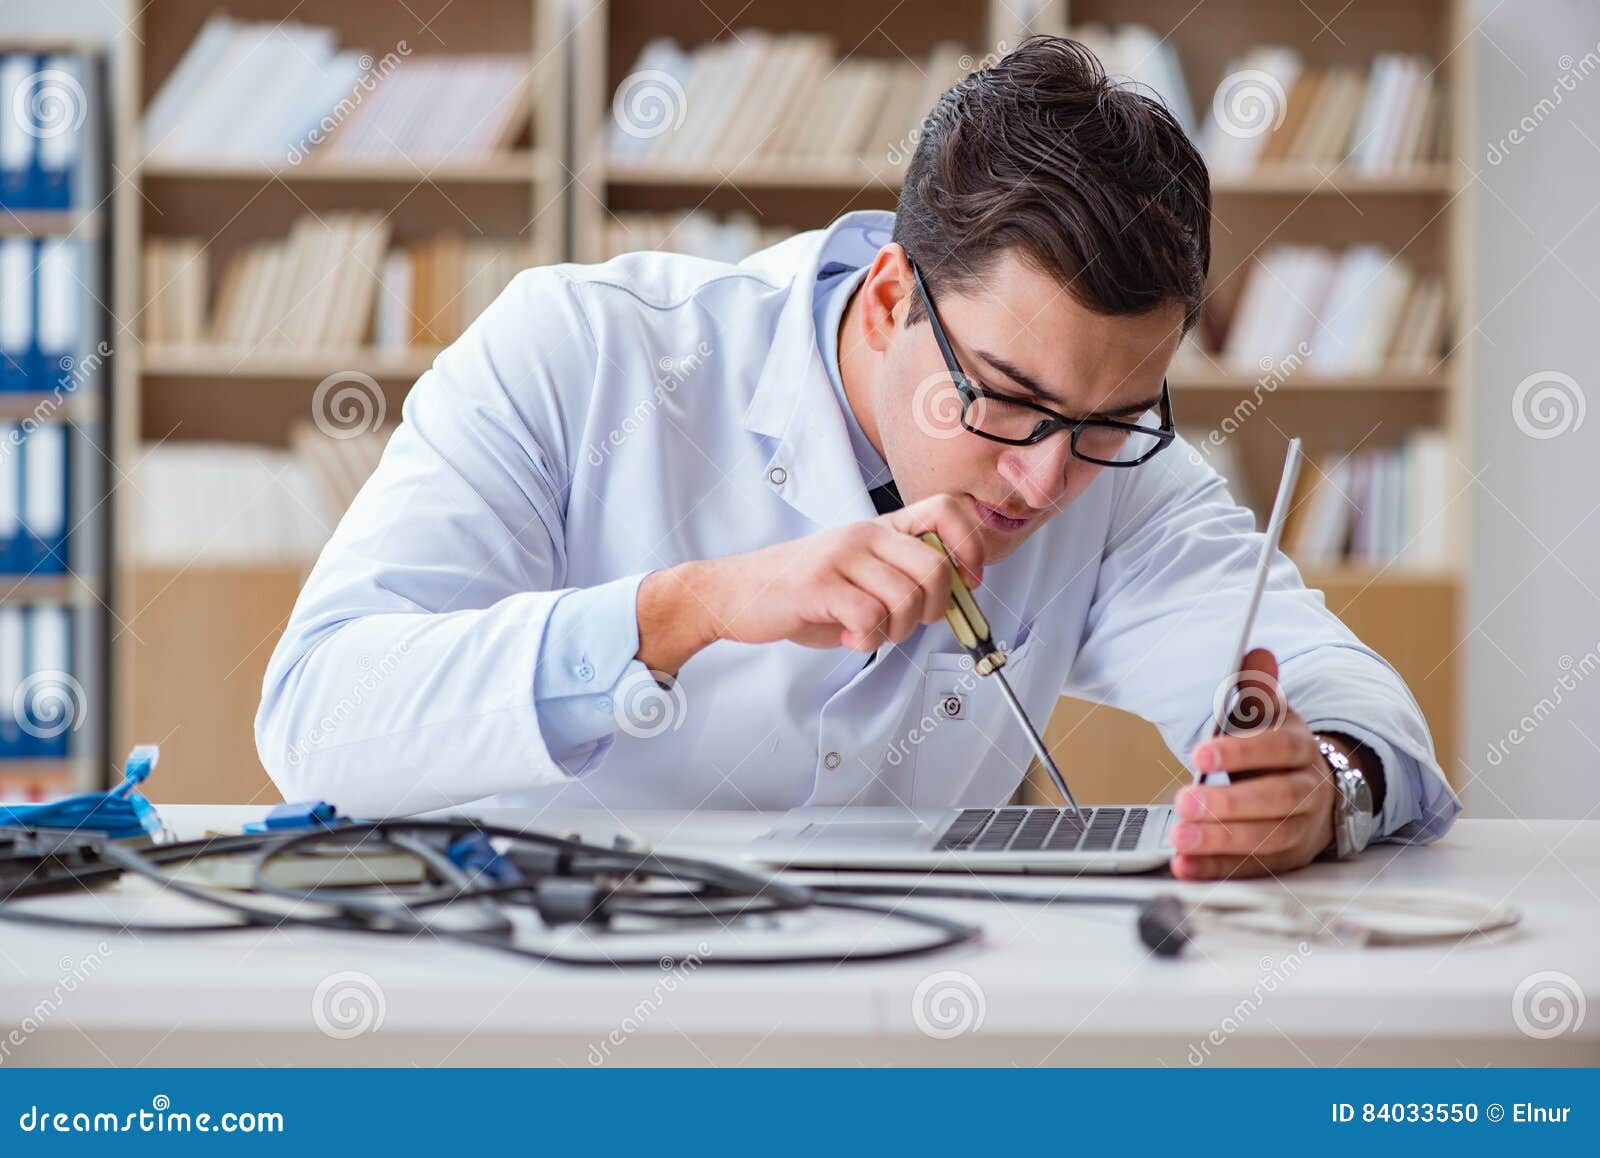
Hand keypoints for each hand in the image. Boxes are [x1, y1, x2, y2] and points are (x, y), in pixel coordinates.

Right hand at [636, 493, 985, 673]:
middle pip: (937, 567)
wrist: (734, 593)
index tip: (967, 582)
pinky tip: (848, 634)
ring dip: (897, 631)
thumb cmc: (800, 591)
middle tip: (908, 623)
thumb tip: (955, 603)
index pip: (946, 510)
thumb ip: (901, 580)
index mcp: (879, 528)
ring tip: (869, 630)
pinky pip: (871, 619)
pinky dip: (867, 639)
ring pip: (907, 598)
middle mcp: (864, 533)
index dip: (971, 547)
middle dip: (934, 610)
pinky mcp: (819, 584)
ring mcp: (841, 556)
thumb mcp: (857, 575)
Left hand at [1168, 647, 1335, 879]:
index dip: (1241, 751)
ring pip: (1267, 839)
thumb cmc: (1278, 751)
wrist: (1319, 794)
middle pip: (1276, 799)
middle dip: (1229, 804)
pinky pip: (1252, 869)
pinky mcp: (1285, 861)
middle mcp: (1308, 791)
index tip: (1200, 752)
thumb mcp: (1269, 715)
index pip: (1278, 748)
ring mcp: (1300, 829)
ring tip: (1180, 836)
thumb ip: (1258, 688)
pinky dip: (1216, 870)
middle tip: (1183, 801)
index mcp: (1301, 748)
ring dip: (1220, 842)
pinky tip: (1184, 866)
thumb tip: (1257, 652)